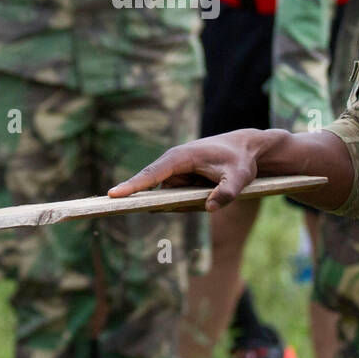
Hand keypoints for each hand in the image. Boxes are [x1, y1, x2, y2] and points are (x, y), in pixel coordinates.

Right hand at [107, 130, 270, 210]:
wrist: (246, 149)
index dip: (132, 186)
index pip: (151, 175)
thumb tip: (209, 208)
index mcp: (180, 158)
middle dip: (152, 199)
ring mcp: (176, 173)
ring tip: (212, 184)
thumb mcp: (239, 177)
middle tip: (140, 207)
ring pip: (170, 197)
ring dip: (187, 201)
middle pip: (155, 188)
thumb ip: (227, 193)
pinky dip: (190, 202)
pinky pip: (178, 198)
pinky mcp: (181, 180)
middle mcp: (173, 164)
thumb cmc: (240, 160)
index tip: (112, 195)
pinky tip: (209, 190)